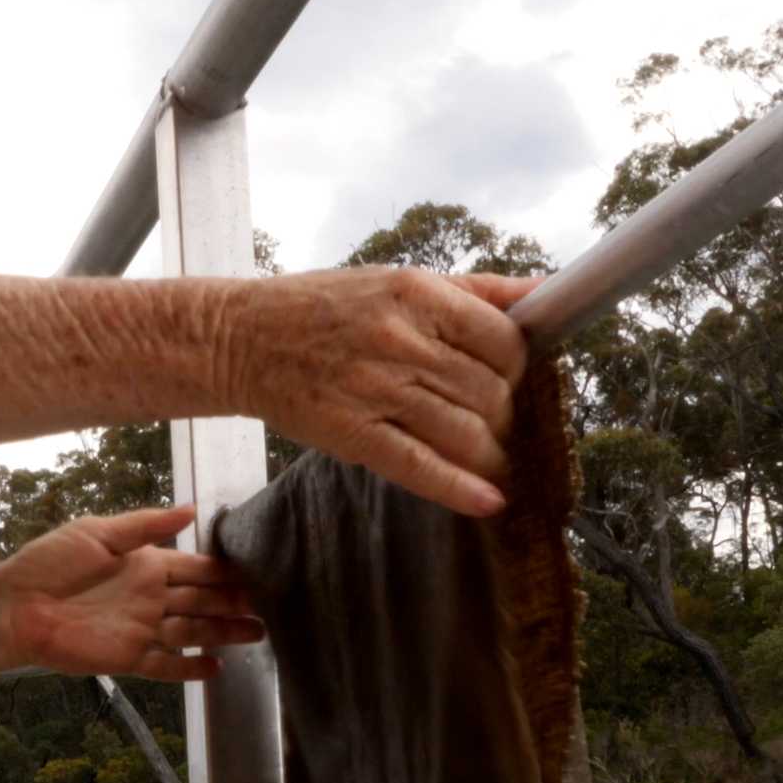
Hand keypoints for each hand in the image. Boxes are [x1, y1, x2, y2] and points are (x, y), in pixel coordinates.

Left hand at [0, 505, 263, 681]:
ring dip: (223, 633)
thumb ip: (145, 526)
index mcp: (146, 564)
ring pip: (193, 632)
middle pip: (202, 601)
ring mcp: (142, 629)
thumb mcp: (97, 533)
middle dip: (234, 603)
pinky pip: (166, 665)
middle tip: (267, 607)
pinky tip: (215, 668)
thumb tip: (191, 509)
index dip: (224, 571)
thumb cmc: (50, 563)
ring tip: (256, 634)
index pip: (195, 567)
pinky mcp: (128, 658)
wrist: (15, 607)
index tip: (255, 572)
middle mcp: (150, 597)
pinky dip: (190, 668)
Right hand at [224, 268, 537, 516]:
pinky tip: (488, 501)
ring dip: (487, 452)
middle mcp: (400, 340)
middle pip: (491, 392)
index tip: (500, 377)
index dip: (515, 366)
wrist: (238, 339)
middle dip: (501, 413)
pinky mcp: (352, 434)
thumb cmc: (322, 308)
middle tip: (484, 418)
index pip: (504, 341)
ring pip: (466, 433)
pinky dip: (461, 489)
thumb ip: (475, 290)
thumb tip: (544, 292)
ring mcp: (376, 390)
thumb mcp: (397, 281)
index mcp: (416, 293)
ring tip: (481, 454)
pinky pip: (421, 467)